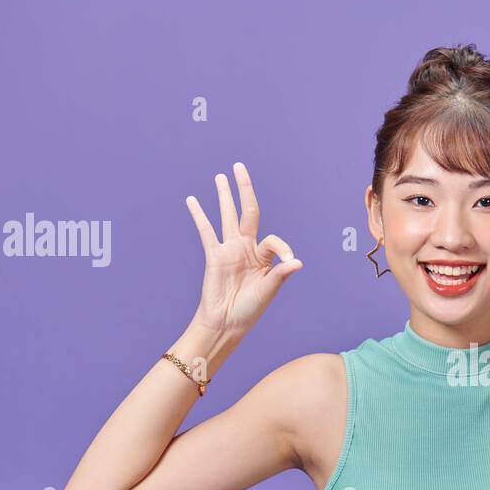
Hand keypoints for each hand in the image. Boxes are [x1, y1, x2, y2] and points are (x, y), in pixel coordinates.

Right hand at [185, 162, 301, 334]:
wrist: (227, 323)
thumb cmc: (250, 309)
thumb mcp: (268, 290)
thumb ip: (280, 273)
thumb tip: (297, 261)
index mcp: (263, 257)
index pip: (273, 240)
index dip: (283, 247)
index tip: (289, 261)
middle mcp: (246, 248)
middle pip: (247, 211)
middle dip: (244, 189)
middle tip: (239, 167)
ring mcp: (229, 250)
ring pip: (226, 216)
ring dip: (224, 196)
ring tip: (220, 176)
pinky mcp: (213, 256)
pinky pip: (206, 231)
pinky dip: (199, 215)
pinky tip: (192, 199)